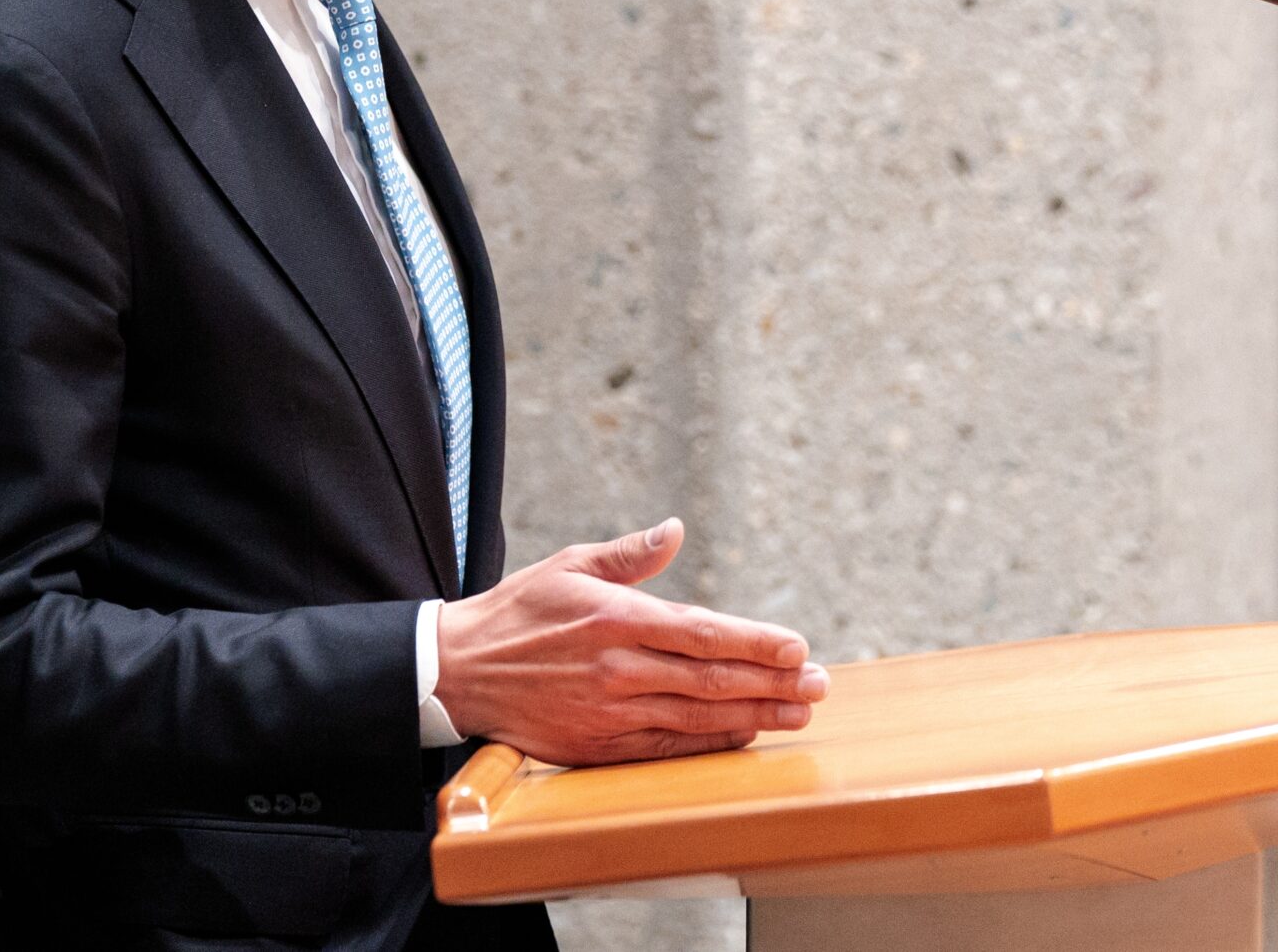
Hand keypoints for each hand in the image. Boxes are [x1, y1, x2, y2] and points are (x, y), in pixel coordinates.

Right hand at [436, 518, 829, 765]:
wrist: (457, 671)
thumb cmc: (518, 612)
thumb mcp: (569, 564)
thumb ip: (629, 554)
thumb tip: (675, 530)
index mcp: (616, 618)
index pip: (702, 632)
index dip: (754, 642)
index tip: (797, 646)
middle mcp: (618, 668)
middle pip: (711, 679)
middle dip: (773, 682)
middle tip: (819, 685)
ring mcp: (609, 712)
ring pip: (697, 717)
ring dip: (755, 715)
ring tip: (799, 712)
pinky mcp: (597, 746)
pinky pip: (666, 747)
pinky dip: (710, 744)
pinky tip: (743, 735)